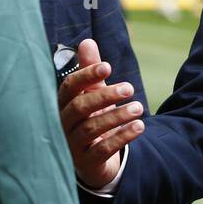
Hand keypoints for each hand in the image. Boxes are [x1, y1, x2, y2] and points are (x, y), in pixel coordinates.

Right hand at [58, 38, 144, 190]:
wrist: (92, 159)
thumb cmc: (91, 119)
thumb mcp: (92, 94)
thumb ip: (90, 71)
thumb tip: (87, 42)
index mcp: (63, 104)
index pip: (69, 87)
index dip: (86, 75)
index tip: (107, 66)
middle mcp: (64, 124)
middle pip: (79, 108)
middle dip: (104, 96)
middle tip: (129, 88)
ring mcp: (73, 144)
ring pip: (91, 129)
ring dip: (117, 116)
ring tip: (139, 108)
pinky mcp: (86, 162)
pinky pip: (103, 149)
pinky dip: (121, 137)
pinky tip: (139, 127)